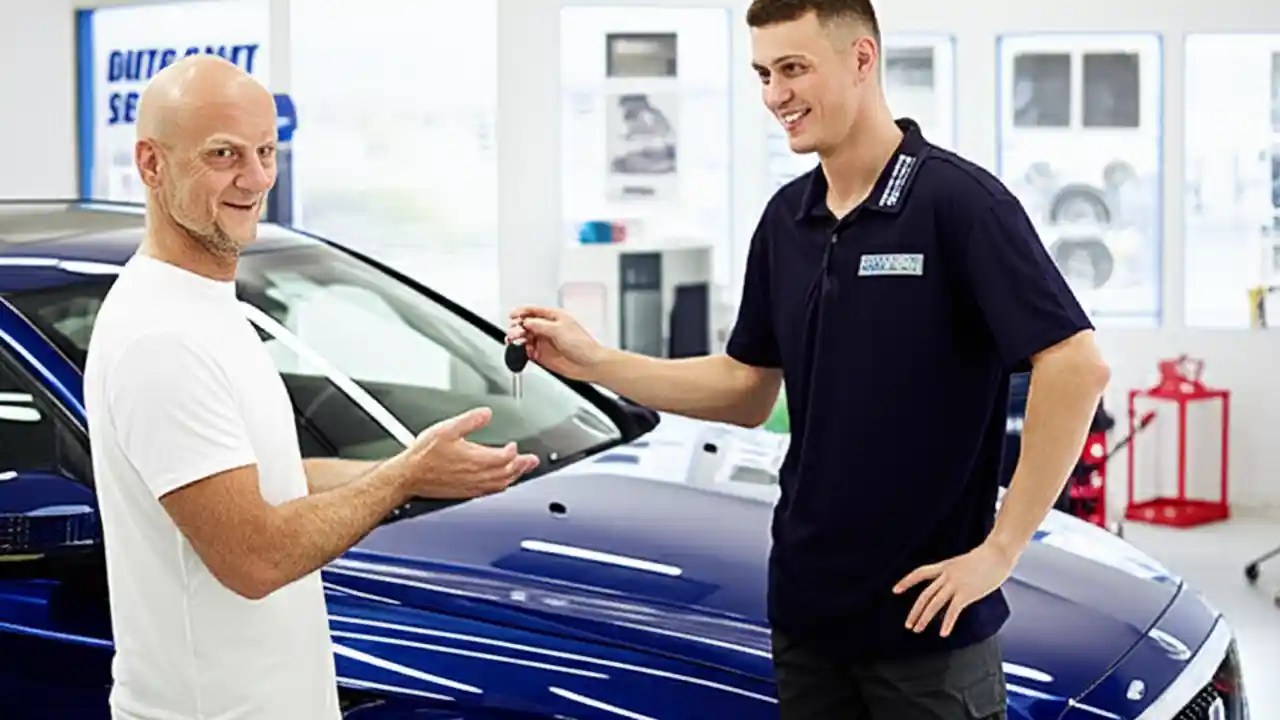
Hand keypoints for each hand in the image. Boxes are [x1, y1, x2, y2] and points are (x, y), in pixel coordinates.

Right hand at [399, 407, 539, 498]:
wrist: (409, 476)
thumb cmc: (424, 455)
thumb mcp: (447, 428)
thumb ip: (470, 420)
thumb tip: (486, 413)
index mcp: (476, 459)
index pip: (505, 457)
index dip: (514, 451)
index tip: (514, 444)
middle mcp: (477, 475)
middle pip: (508, 472)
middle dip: (522, 466)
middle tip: (532, 461)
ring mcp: (472, 486)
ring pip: (501, 484)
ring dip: (514, 477)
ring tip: (522, 471)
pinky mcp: (465, 493)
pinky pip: (490, 492)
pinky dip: (501, 486)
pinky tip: (501, 483)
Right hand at [507, 306, 606, 380]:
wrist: (589, 364)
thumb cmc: (582, 345)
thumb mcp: (559, 329)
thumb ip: (540, 325)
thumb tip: (525, 322)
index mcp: (554, 317)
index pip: (533, 311)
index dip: (521, 312)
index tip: (512, 316)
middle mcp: (548, 329)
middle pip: (525, 324)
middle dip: (517, 326)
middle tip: (515, 332)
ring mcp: (544, 342)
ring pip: (524, 337)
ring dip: (517, 339)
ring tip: (515, 341)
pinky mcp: (542, 355)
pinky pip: (527, 351)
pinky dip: (521, 350)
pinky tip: (521, 350)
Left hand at [892, 541, 1018, 636]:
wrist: (998, 553)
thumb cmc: (986, 558)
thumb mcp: (963, 563)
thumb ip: (956, 574)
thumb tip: (953, 586)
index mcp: (944, 566)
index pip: (920, 573)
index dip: (907, 582)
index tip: (895, 590)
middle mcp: (946, 575)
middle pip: (925, 594)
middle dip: (915, 611)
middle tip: (908, 624)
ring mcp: (955, 584)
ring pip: (934, 603)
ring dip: (924, 618)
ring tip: (918, 629)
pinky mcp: (966, 593)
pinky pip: (953, 610)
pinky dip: (947, 623)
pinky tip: (943, 633)